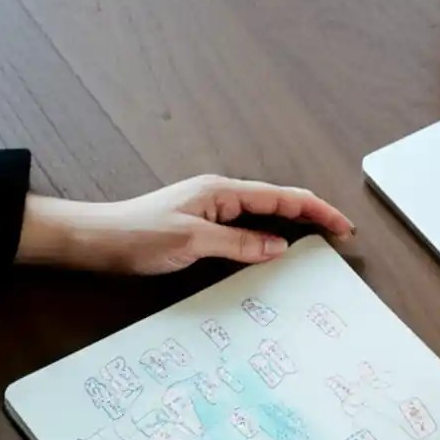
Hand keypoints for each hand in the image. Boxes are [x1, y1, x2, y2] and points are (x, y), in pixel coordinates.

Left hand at [15, 174, 354, 274]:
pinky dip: (270, 234)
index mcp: (223, 191)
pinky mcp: (203, 223)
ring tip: (320, 239)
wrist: (96, 238)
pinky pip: (247, 226)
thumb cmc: (138, 235)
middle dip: (313, 214)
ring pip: (265, 213)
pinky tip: (277, 248)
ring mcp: (212, 208)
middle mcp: (221, 194)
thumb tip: (280, 247)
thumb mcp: (192, 241)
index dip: (316, 211)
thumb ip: (239, 243)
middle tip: (341, 233)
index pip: (282, 198)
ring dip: (294, 223)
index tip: (343, 226)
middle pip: (279, 201)